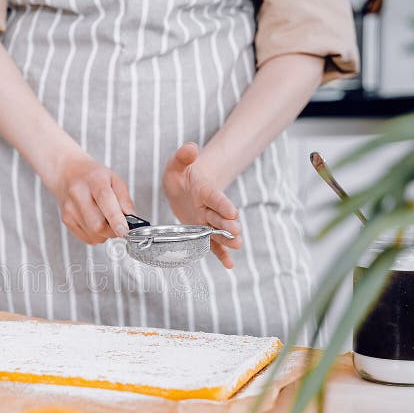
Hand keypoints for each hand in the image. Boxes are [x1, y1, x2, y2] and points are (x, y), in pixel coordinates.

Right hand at [44, 153, 135, 244]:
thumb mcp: (114, 179)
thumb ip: (125, 200)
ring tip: (106, 220)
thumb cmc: (93, 177)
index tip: (124, 230)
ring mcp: (70, 209)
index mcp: (94, 180)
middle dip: (113, 230)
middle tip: (119, 225)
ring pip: (93, 234)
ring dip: (106, 234)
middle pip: (97, 224)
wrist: (67, 174)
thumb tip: (133, 220)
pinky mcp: (66, 220)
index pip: (104, 200)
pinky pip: (87, 238)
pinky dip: (97, 235)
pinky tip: (96, 222)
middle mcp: (78, 194)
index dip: (115, 218)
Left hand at [162, 143, 241, 268]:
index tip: (232, 211)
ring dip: (226, 239)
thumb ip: (183, 156)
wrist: (184, 186)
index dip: (222, 204)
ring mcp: (207, 220)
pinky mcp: (202, 230)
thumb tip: (191, 148)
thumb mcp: (177, 165)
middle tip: (236, 231)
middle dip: (227, 224)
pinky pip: (212, 244)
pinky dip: (221, 253)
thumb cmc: (180, 175)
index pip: (214, 197)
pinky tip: (229, 264)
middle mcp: (208, 207)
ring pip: (217, 231)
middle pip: (219, 216)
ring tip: (236, 246)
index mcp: (204, 190)